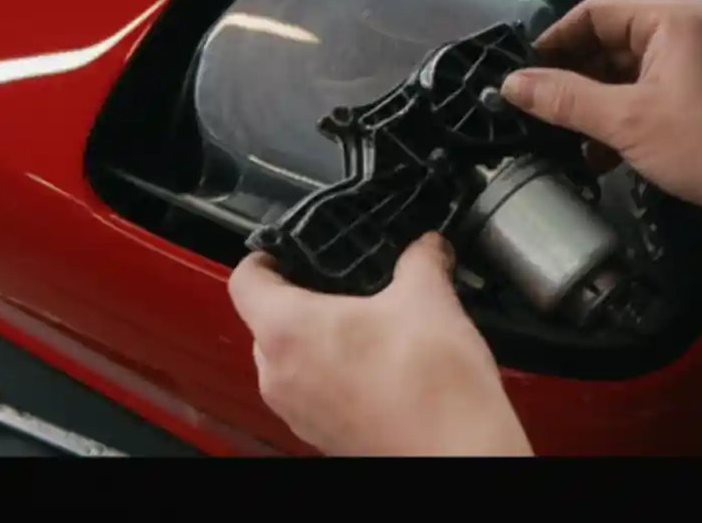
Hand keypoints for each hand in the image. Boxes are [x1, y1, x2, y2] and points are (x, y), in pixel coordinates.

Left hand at [227, 232, 533, 455]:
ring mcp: (298, 412)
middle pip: (265, 323)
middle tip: (339, 284)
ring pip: (289, 362)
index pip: (244, 281)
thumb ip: (420, 260)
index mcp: (288, 330)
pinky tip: (378, 366)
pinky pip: (312, 394)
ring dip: (317, 341)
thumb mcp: (428, 298)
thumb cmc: (432, 386)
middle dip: (297, 300)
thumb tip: (426, 246)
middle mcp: (279, 375)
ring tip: (365, 326)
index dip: (262, 258)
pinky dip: (333, 375)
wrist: (457, 456)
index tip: (282, 250)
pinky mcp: (322, 436)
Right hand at [501, 0, 701, 232]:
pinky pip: (658, 88)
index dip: (554, 43)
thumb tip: (512, 85)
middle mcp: (693, 25)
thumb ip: (564, 100)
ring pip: (633, 69)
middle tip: (542, 112)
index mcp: (673, 17)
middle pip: (613, 40)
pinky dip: (629, 113)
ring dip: (600, 102)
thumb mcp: (625, 122)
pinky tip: (607, 152)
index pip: (594, 12)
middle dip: (576, 79)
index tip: (524, 77)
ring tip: (572, 140)